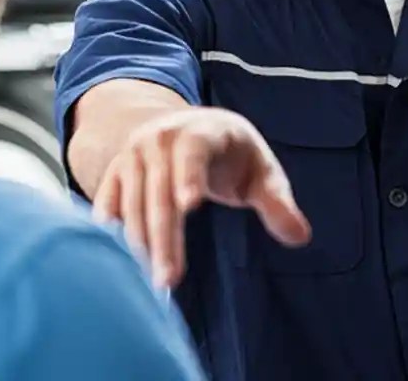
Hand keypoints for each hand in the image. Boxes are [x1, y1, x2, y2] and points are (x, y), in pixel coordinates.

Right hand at [92, 107, 310, 287]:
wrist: (182, 125)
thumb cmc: (230, 153)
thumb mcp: (260, 170)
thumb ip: (278, 202)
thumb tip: (301, 236)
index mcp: (200, 132)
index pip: (194, 153)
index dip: (191, 177)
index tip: (190, 207)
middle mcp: (159, 140)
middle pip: (159, 191)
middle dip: (164, 237)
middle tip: (169, 279)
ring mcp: (132, 155)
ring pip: (131, 204)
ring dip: (138, 245)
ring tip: (152, 283)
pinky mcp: (114, 173)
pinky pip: (106, 203)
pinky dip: (110, 233)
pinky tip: (115, 264)